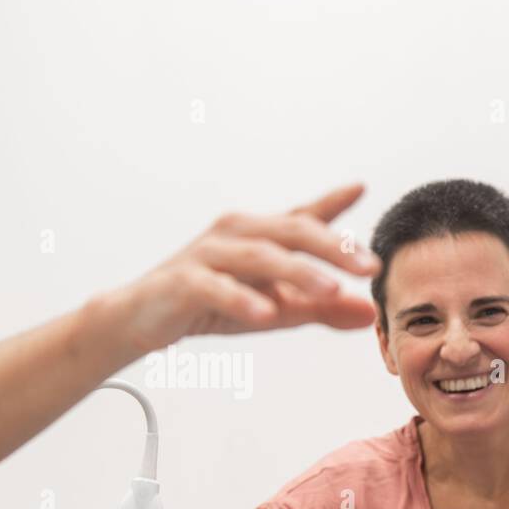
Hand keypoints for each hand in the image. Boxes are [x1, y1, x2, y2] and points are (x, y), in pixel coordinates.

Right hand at [111, 183, 380, 353]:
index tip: (360, 190)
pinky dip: (242, 299)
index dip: (331, 204)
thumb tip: (369, 313)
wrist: (138, 319)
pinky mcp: (183, 282)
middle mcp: (235, 233)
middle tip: (369, 266)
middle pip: (290, 232)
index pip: (301, 217)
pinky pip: (216, 288)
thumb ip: (318, 309)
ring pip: (260, 257)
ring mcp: (208, 255)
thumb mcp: (272, 309)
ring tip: (330, 291)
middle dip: (333, 247)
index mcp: (257, 234)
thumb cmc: (208, 305)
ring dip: (298, 273)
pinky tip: (266, 314)